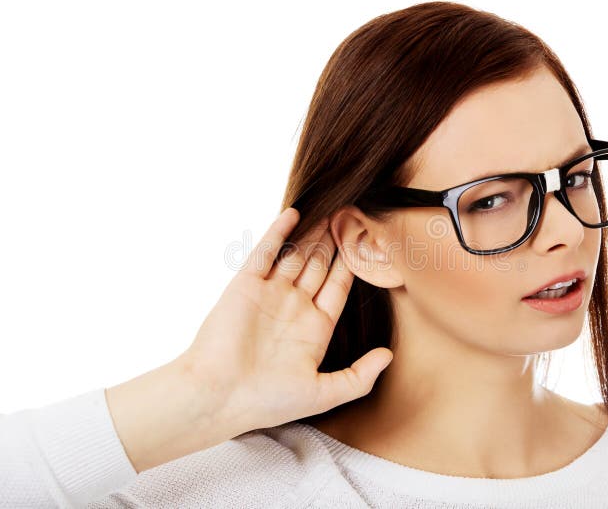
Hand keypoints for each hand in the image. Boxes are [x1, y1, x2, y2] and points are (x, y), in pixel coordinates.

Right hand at [179, 207, 392, 435]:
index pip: (338, 287)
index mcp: (314, 329)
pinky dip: (280, 231)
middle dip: (335, 241)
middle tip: (352, 214)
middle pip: (319, 265)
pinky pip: (266, 252)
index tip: (368, 243)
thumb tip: (389, 356)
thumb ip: (359, 376)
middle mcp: (293, 307)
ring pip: (296, 254)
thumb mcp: (324, 393)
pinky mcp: (246, 285)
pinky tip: (297, 213)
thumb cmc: (268, 400)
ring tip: (332, 208)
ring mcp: (270, 293)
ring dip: (313, 232)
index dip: (352, 265)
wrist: (218, 396)